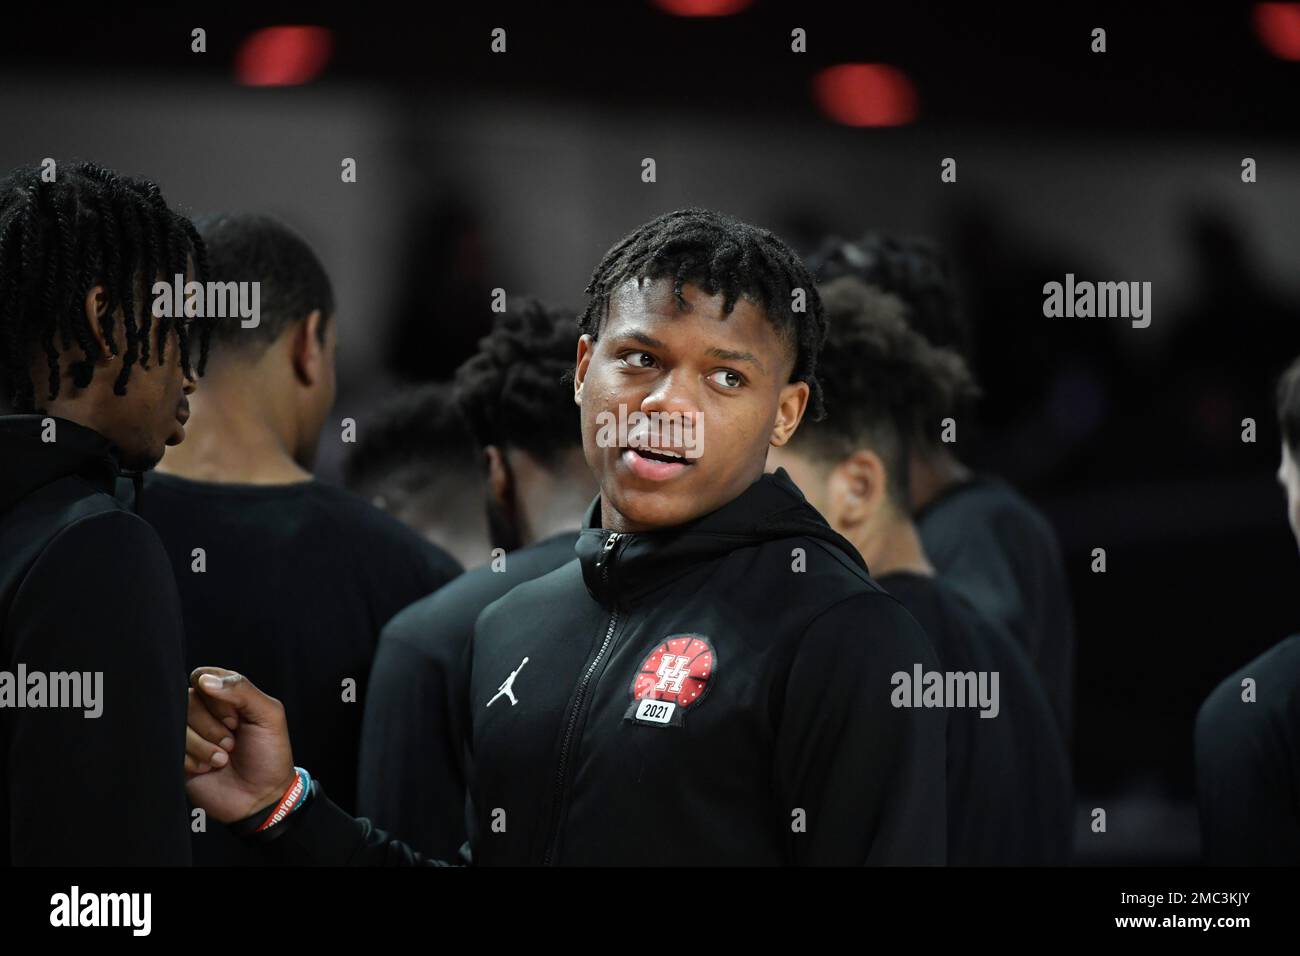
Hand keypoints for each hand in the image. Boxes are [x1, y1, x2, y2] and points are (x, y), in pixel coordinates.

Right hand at [184, 667, 296, 823]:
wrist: (261, 797)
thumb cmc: (269, 754)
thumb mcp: (268, 715)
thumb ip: (241, 690)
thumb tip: (204, 679)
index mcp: (225, 696)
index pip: (203, 677)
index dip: (216, 697)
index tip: (235, 717)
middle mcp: (203, 713)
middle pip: (186, 700)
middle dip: (212, 725)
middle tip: (232, 742)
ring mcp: (188, 735)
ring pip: (176, 724)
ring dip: (203, 745)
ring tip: (223, 758)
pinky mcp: (176, 757)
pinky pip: (170, 748)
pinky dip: (192, 760)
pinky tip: (208, 768)